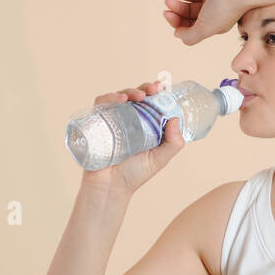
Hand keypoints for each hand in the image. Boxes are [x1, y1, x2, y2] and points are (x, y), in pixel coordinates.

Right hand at [80, 80, 184, 196]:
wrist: (110, 187)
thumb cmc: (134, 175)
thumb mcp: (159, 159)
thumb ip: (173, 143)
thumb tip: (176, 118)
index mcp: (144, 126)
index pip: (151, 104)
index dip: (157, 93)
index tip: (163, 88)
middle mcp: (128, 120)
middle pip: (136, 96)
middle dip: (145, 88)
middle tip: (154, 89)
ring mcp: (113, 119)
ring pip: (120, 96)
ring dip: (130, 91)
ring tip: (140, 96)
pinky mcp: (98, 122)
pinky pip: (102, 103)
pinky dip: (110, 98)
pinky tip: (120, 100)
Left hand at [163, 0, 242, 46]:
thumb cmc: (227, 7)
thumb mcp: (205, 29)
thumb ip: (190, 36)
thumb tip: (178, 35)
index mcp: (214, 23)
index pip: (191, 25)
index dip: (177, 21)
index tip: (167, 14)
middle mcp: (215, 9)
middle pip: (191, 10)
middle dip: (177, 6)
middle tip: (168, 1)